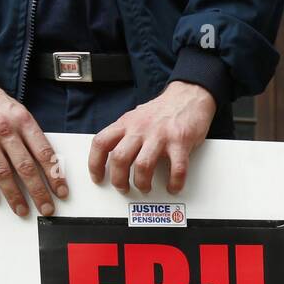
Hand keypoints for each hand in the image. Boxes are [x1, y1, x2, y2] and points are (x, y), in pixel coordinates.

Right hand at [0, 68, 66, 215]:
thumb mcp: (18, 112)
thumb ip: (30, 136)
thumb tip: (48, 166)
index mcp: (22, 119)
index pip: (43, 152)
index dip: (54, 175)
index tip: (62, 192)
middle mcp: (4, 128)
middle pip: (25, 167)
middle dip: (38, 192)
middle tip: (47, 209)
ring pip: (2, 172)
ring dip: (14, 195)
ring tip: (22, 210)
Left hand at [89, 82, 216, 194]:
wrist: (188, 96)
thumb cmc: (162, 111)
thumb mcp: (135, 118)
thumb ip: (124, 135)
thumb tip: (114, 158)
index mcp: (126, 124)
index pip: (101, 143)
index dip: (95, 163)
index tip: (98, 178)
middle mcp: (140, 129)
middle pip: (120, 158)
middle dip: (119, 180)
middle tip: (123, 188)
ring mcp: (160, 135)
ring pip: (143, 166)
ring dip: (142, 183)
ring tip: (145, 187)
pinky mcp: (180, 142)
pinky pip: (176, 169)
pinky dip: (174, 183)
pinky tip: (173, 186)